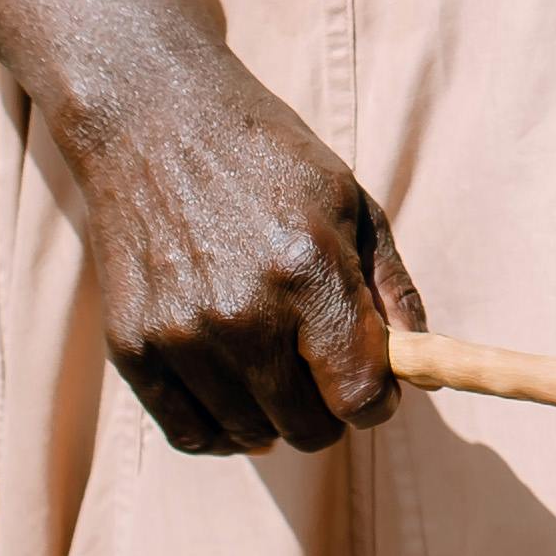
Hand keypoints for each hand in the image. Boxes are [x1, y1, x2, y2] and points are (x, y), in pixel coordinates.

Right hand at [54, 36, 417, 455]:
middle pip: (308, 427)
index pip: (359, 395)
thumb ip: (391, 289)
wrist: (154, 120)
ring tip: (274, 367)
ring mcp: (180, 334)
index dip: (377, 402)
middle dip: (329, 409)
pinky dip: (220, 432)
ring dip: (274, 416)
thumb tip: (424, 369)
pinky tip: (236, 401)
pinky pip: (189, 435)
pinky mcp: (131, 346)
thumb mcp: (351, 200)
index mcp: (308, 271)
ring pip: (252, 433)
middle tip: (320, 370)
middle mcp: (242, 313)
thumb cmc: (266, 157)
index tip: (374, 387)